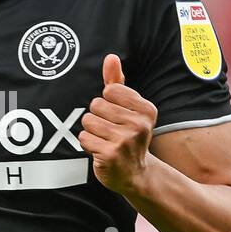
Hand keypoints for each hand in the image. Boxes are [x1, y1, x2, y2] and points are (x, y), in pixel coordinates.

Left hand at [78, 53, 157, 194]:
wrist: (134, 174)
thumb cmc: (127, 135)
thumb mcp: (127, 108)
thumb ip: (117, 82)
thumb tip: (111, 57)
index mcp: (146, 109)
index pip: (110, 90)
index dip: (107, 103)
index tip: (118, 117)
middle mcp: (139, 124)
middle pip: (96, 105)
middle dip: (97, 118)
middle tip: (110, 132)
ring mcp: (125, 141)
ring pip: (88, 121)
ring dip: (91, 132)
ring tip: (105, 141)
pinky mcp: (110, 154)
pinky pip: (84, 138)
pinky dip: (88, 144)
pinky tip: (101, 151)